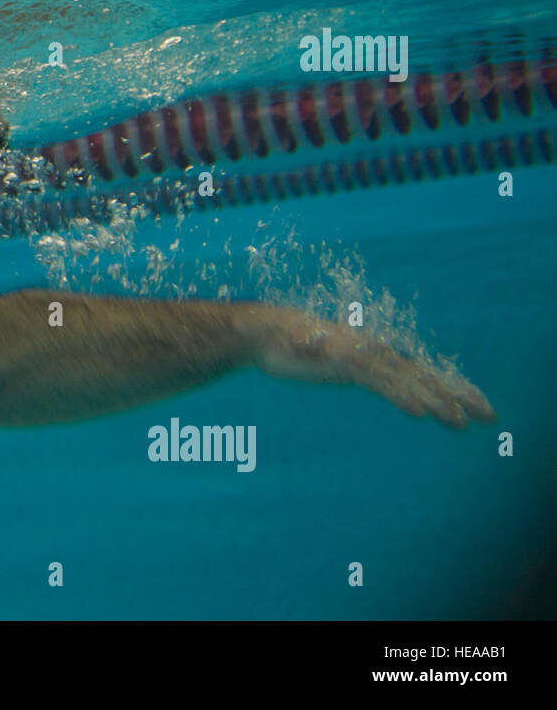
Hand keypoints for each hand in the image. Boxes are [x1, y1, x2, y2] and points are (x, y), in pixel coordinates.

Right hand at [249, 308, 494, 428]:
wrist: (264, 331)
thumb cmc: (295, 347)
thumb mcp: (331, 361)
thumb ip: (354, 368)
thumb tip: (368, 374)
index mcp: (375, 354)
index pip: (422, 372)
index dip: (451, 387)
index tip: (477, 404)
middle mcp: (375, 353)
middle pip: (425, 375)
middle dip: (458, 395)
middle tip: (490, 415)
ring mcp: (361, 357)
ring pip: (408, 381)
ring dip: (436, 401)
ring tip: (461, 423)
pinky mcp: (344, 363)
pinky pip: (379, 383)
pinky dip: (401, 396)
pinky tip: (418, 413)